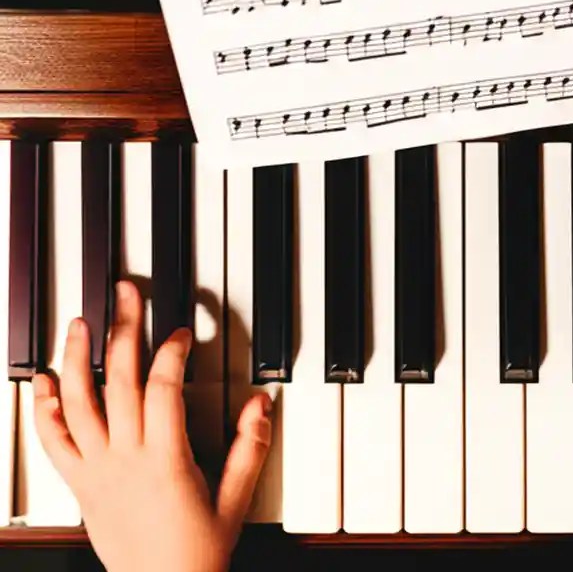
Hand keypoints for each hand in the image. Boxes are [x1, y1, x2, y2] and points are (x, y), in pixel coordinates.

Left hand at [32, 280, 272, 571]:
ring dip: (76, 358)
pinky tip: (47, 380)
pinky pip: (54, 440)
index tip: (180, 332)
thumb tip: (260, 406)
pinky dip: (45, 407)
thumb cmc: (195, 552)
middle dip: (122, 330)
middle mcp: (123, 460)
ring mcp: (95, 471)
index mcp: (164, 460)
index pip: (162, 388)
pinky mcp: (79, 484)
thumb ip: (249, 449)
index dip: (171, 352)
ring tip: (81, 323)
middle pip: (117, 380)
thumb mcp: (235, 500)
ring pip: (76, 403)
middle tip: (125, 294)